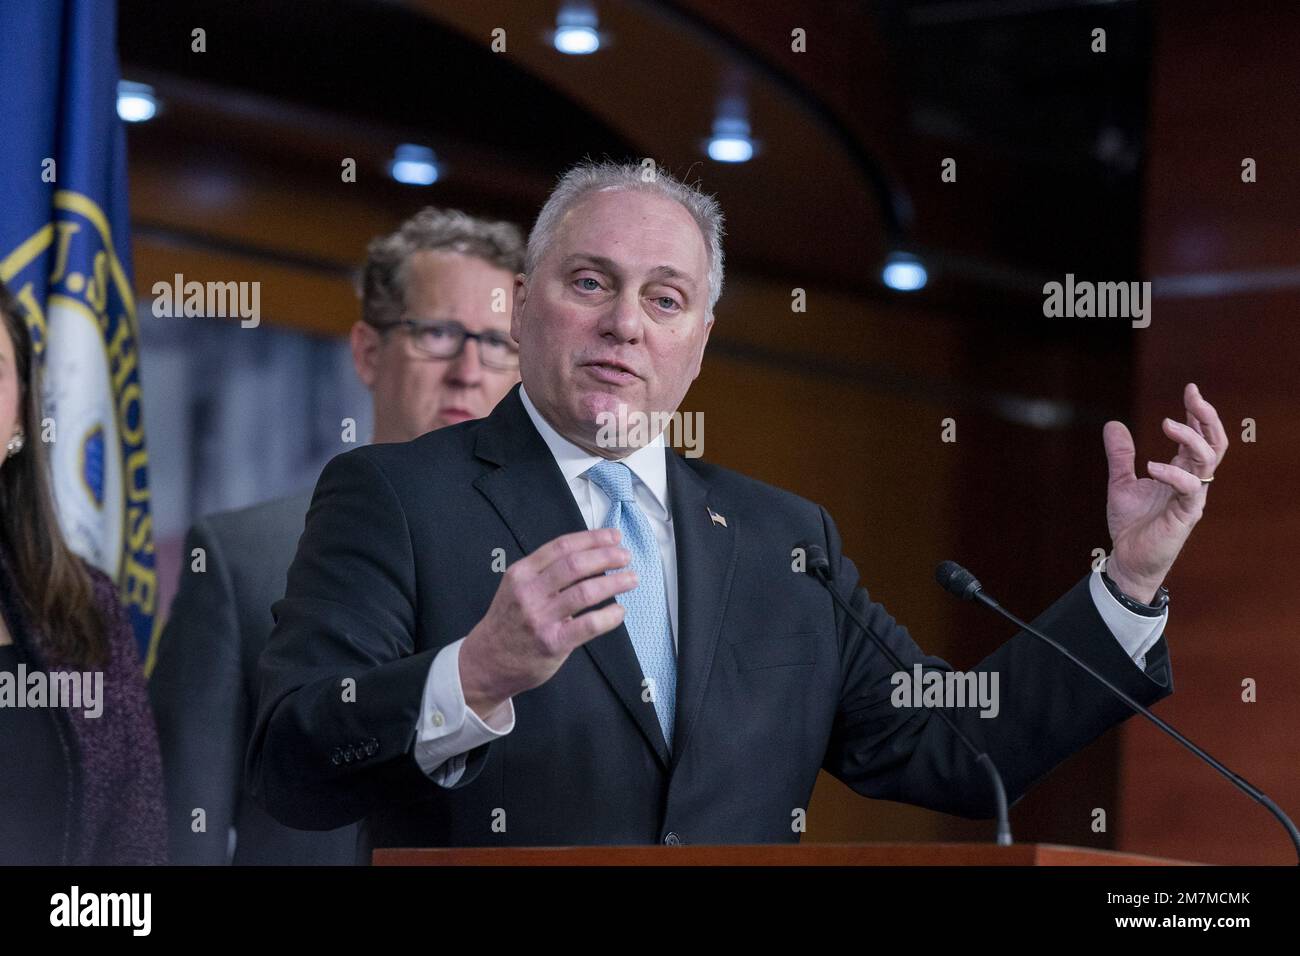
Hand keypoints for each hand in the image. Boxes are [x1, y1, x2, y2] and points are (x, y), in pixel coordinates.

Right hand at [459, 528, 634, 718]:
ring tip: (632, 579)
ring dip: (614, 583)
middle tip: (625, 556)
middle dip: (606, 556)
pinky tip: (619, 611)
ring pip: (585, 592)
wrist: (487, 661)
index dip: (592, 538)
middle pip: (575, 565)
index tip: (613, 536)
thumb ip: (546, 573)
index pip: (562, 547)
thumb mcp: (517, 588)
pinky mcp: (552, 642)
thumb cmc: (509, 622)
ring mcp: (540, 618)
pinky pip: (588, 625)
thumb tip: (591, 555)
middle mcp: (529, 592)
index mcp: (521, 573)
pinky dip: (609, 616)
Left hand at [1103, 383, 1227, 601]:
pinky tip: (1151, 465)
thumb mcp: (1120, 482)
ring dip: (1191, 438)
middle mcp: (1192, 482)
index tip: (1190, 389)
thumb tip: (1113, 424)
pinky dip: (1172, 473)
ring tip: (1167, 423)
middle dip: (1206, 417)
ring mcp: (1192, 498)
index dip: (1197, 414)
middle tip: (1193, 396)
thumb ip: (1120, 455)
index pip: (1199, 437)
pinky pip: (1189, 489)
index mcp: (1180, 472)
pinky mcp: (1185, 515)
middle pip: (1214, 443)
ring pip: (1207, 461)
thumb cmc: (1131, 524)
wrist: (1128, 559)